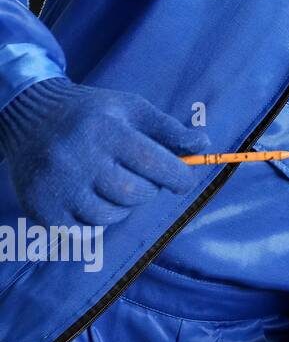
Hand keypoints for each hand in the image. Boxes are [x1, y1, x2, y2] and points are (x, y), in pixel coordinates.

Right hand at [0, 76, 210, 226]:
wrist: (30, 117)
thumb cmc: (93, 114)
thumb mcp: (131, 109)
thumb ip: (169, 129)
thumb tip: (205, 145)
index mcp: (106, 131)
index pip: (155, 164)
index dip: (179, 177)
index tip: (184, 179)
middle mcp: (79, 159)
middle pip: (134, 194)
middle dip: (148, 190)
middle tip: (141, 178)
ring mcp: (57, 186)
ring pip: (110, 217)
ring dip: (122, 207)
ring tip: (113, 185)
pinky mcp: (42, 208)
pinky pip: (84, 232)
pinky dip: (96, 222)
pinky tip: (92, 200)